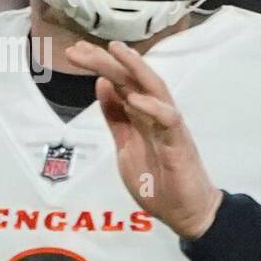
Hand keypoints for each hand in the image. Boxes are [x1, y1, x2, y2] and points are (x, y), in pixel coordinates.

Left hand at [64, 40, 222, 239]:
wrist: (186, 212)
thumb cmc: (158, 180)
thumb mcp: (126, 145)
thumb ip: (116, 117)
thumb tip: (101, 85)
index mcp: (141, 114)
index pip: (119, 82)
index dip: (98, 65)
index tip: (74, 52)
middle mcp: (155, 113)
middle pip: (131, 79)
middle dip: (106, 61)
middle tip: (79, 48)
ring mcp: (168, 126)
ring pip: (155, 88)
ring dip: (135, 68)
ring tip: (116, 51)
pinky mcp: (179, 143)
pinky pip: (168, 120)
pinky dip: (152, 107)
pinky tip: (134, 98)